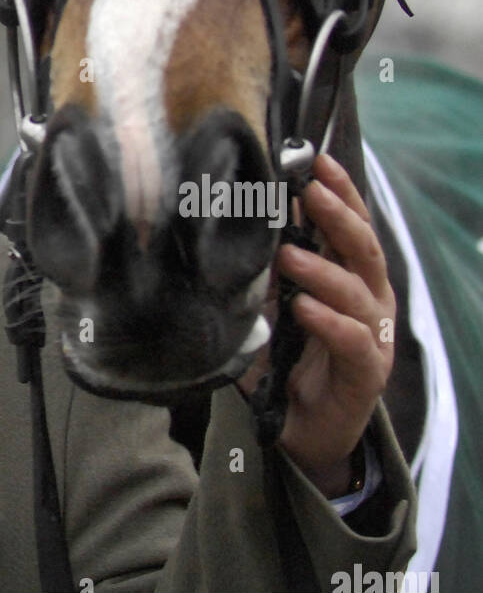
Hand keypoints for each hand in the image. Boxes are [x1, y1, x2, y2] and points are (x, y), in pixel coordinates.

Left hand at [271, 153, 394, 495]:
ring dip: (322, 269)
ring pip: (357, 290)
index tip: (317, 161)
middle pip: (363, 247)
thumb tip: (220, 223)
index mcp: (350, 274)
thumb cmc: (285, 357)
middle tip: (309, 191)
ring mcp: (372, 335)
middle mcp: (368, 298)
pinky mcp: (367, 373)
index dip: (340, 191)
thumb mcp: (266, 304)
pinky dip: (328, 322)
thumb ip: (258, 270)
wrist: (302, 431)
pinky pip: (352, 341)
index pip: (351, 224)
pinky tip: (304, 309)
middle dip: (337, 216)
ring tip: (288, 255)